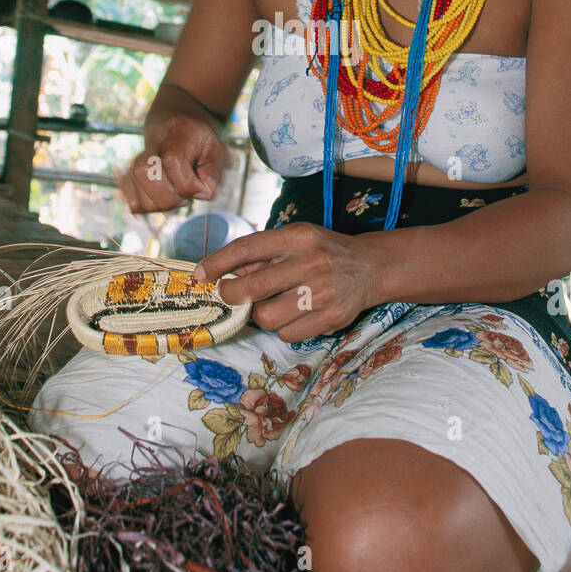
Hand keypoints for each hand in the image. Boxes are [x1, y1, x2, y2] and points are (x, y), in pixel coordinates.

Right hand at [118, 114, 229, 213]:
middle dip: (172, 197)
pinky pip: (134, 204)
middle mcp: (152, 144)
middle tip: (187, 195)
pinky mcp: (127, 177)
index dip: (188, 184)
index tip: (202, 188)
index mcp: (178, 132)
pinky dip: (151, 209)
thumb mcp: (217, 151)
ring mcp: (135, 160)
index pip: (172, 161)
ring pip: (139, 195)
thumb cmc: (198, 144)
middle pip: (147, 175)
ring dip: (163, 205)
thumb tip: (205, 193)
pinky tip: (163, 197)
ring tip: (176, 194)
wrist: (175, 130)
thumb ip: (214, 172)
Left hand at [193, 223, 380, 342]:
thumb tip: (222, 273)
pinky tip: (293, 314)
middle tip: (229, 295)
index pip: (247, 248)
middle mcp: (311, 262)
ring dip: (260, 314)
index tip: (200, 274)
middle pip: (253, 287)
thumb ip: (261, 255)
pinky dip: (282, 328)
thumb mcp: (295, 239)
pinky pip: (287, 335)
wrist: (370, 267)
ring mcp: (323, 292)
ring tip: (271, 304)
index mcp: (298, 237)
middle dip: (231, 295)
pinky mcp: (332, 318)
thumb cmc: (322, 251)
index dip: (218, 263)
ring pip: (267, 317)